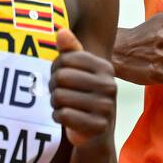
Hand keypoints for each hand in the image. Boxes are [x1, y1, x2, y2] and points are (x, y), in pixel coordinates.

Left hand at [50, 28, 117, 145]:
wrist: (95, 131)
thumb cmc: (83, 95)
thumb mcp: (78, 71)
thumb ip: (70, 50)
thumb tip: (61, 31)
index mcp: (105, 67)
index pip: (65, 59)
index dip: (55, 68)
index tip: (59, 76)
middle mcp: (109, 85)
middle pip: (60, 77)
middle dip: (53, 86)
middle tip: (58, 93)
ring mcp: (105, 107)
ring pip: (59, 97)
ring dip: (55, 103)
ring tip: (63, 105)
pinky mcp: (98, 126)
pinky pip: (63, 115)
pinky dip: (57, 117)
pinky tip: (66, 118)